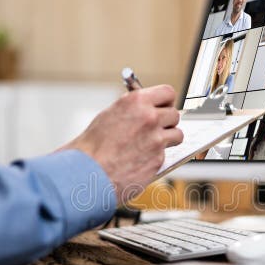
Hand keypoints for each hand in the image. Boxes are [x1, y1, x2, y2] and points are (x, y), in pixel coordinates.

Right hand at [58, 85, 182, 201]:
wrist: (87, 171)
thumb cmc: (93, 145)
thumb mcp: (110, 115)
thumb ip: (133, 109)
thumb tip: (146, 107)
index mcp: (137, 102)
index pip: (167, 93)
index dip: (166, 101)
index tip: (164, 106)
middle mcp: (150, 118)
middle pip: (174, 114)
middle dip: (167, 121)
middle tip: (157, 128)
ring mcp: (156, 139)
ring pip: (177, 134)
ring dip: (168, 139)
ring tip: (152, 144)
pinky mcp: (158, 159)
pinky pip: (165, 154)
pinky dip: (156, 157)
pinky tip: (141, 159)